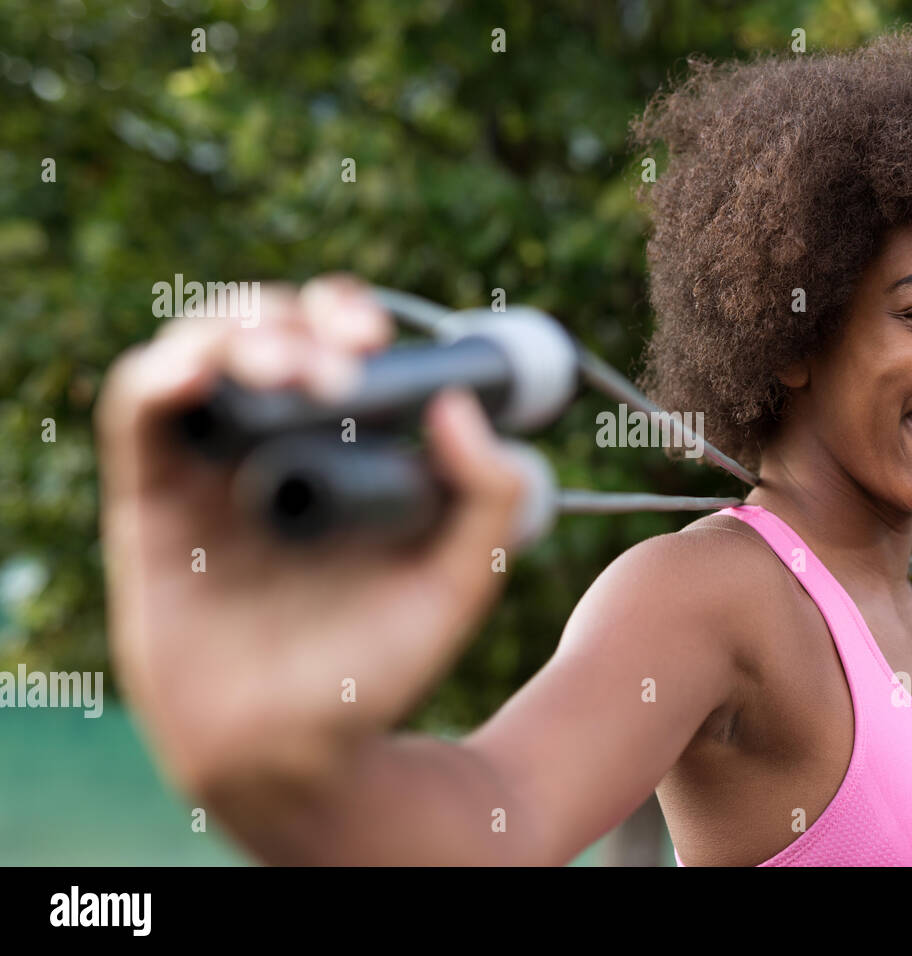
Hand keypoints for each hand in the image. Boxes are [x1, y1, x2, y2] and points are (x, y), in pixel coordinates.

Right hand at [96, 274, 527, 795]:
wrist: (296, 753)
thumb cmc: (374, 669)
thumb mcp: (458, 585)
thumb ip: (486, 502)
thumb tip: (460, 405)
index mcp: (343, 450)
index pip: (330, 347)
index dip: (343, 315)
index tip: (375, 336)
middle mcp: (272, 447)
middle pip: (263, 338)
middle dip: (292, 320)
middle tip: (336, 360)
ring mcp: (210, 470)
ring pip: (198, 358)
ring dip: (233, 336)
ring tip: (283, 366)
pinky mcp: (152, 502)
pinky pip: (138, 418)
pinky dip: (159, 377)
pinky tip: (198, 373)